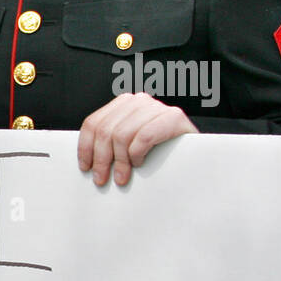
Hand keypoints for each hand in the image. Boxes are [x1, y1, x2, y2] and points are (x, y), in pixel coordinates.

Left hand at [77, 92, 198, 186]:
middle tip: (102, 179)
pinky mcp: (173, 117)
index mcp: (123, 104)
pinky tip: (139, 164)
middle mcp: (138, 101)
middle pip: (106, 130)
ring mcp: (156, 107)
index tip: (85, 167)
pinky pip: (144, 137)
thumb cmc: (158, 151)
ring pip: (122, 135)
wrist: (195, 152)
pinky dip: (137, 154)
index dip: (85, 147)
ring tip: (123, 177)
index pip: (93, 123)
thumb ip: (110, 143)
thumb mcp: (128, 144)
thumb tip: (86, 163)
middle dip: (101, 159)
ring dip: (120, 161)